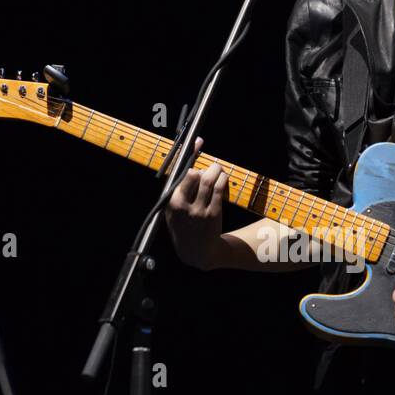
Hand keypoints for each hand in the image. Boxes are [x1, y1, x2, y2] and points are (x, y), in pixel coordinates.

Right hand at [164, 136, 228, 270]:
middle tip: (210, 168)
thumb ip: (180, 185)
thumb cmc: (184, 224)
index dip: (191, 154)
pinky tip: (222, 179)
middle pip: (196, 174)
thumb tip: (190, 157)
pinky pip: (220, 190)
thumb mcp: (174, 208)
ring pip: (210, 180)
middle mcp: (183, 206)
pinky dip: (223, 180)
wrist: (196, 252)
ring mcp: (199, 211)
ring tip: (217, 171)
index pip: (181, 173)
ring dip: (216, 171)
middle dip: (206, 167)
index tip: (198, 141)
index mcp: (171, 202)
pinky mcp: (213, 214)